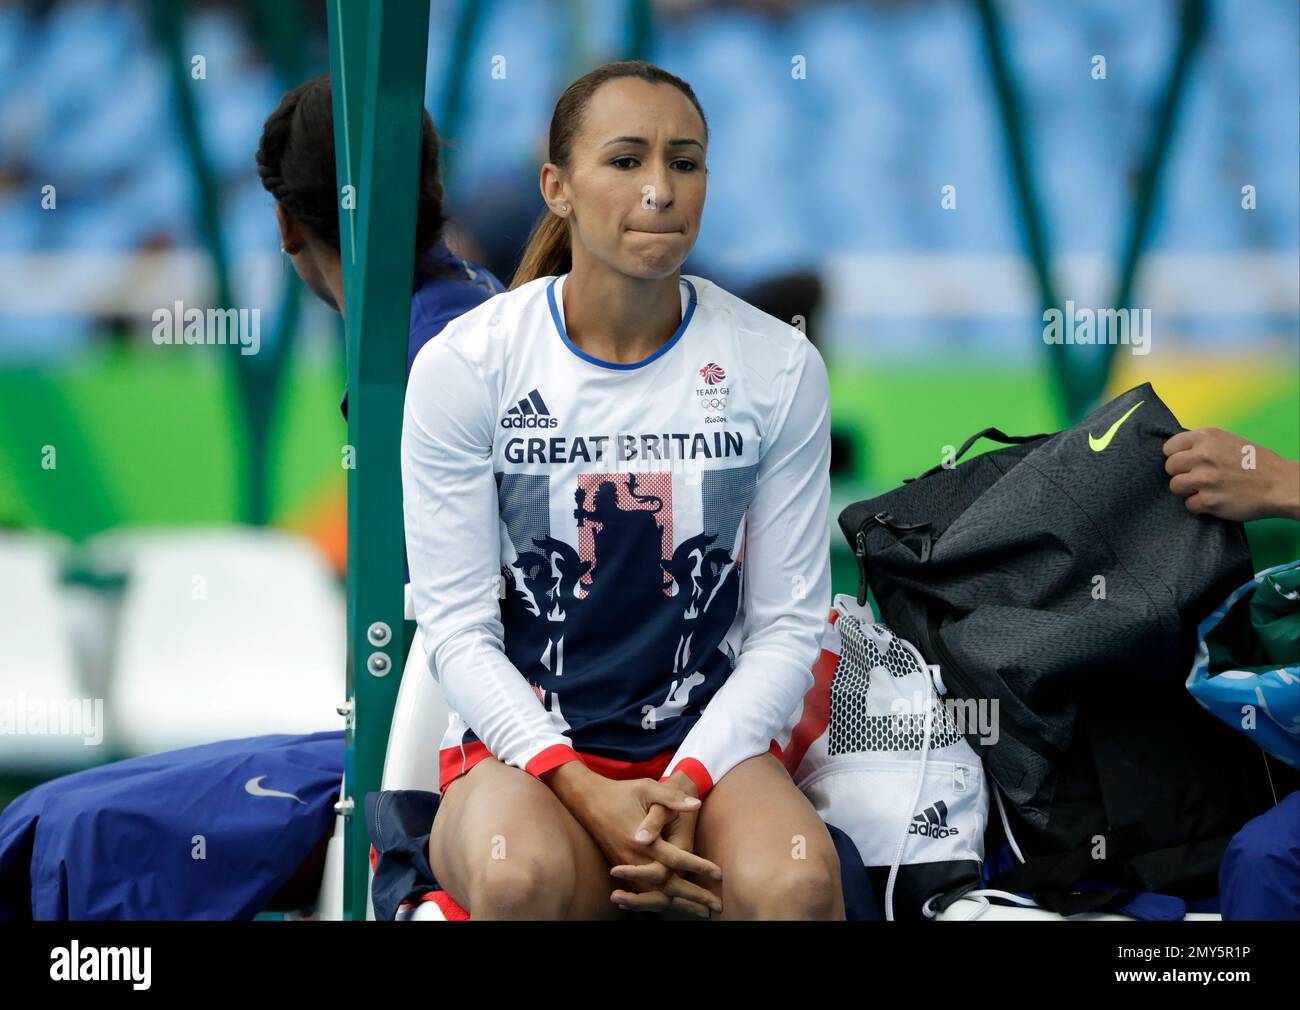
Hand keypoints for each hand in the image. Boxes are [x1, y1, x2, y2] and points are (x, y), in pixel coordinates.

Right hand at [610, 772, 721, 917]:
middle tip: (717, 907)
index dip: (698, 866)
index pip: (676, 858)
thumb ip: (672, 798)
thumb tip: (696, 804)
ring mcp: (626, 866)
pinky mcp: (623, 869)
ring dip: (679, 904)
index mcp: (643, 840)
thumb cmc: (622, 792)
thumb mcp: (648, 788)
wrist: (589, 800)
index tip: (718, 874)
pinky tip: (676, 906)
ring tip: (702, 913)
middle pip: (667, 885)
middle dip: (693, 896)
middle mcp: (634, 858)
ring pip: (655, 893)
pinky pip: (644, 891)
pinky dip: (661, 901)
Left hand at [1163, 428, 1299, 521]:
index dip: (1176, 456)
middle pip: (1169, 467)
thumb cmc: (1255, 462)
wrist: (1280, 484)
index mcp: (1206, 437)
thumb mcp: (1228, 441)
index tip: (1186, 462)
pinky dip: (1199, 505)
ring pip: (1175, 486)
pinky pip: (1189, 505)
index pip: (1169, 447)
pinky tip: (1213, 500)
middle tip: (1197, 477)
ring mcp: (1204, 479)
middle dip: (1181, 473)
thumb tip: (1179, 452)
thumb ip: (1203, 445)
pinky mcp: (1209, 501)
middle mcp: (1202, 456)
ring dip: (1187, 490)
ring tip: (1205, 489)